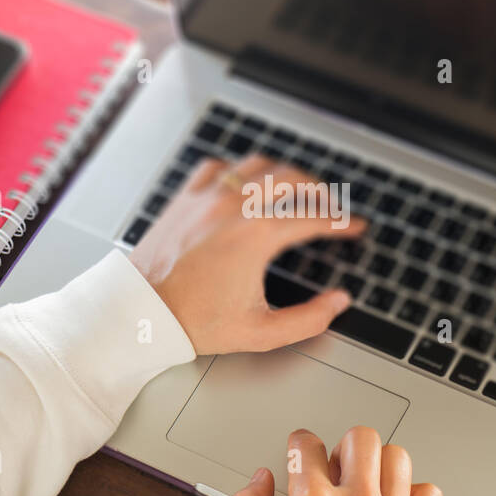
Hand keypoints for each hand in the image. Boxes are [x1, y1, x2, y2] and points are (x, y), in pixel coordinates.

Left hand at [130, 155, 366, 354]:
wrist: (141, 312)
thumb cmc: (193, 321)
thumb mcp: (261, 331)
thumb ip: (309, 319)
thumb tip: (338, 302)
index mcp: (256, 235)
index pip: (314, 218)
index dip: (342, 222)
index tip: (355, 227)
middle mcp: (234, 206)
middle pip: (292, 178)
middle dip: (320, 190)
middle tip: (331, 206)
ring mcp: (207, 196)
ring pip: (258, 164)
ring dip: (284, 173)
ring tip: (296, 187)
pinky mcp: (185, 197)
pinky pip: (218, 166)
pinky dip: (239, 169)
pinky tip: (244, 180)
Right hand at [229, 427, 442, 495]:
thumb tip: (260, 481)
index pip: (307, 445)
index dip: (299, 446)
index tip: (301, 454)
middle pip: (359, 438)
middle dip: (343, 447)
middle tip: (337, 468)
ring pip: (396, 457)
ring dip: (379, 466)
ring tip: (368, 485)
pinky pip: (429, 493)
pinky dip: (414, 494)